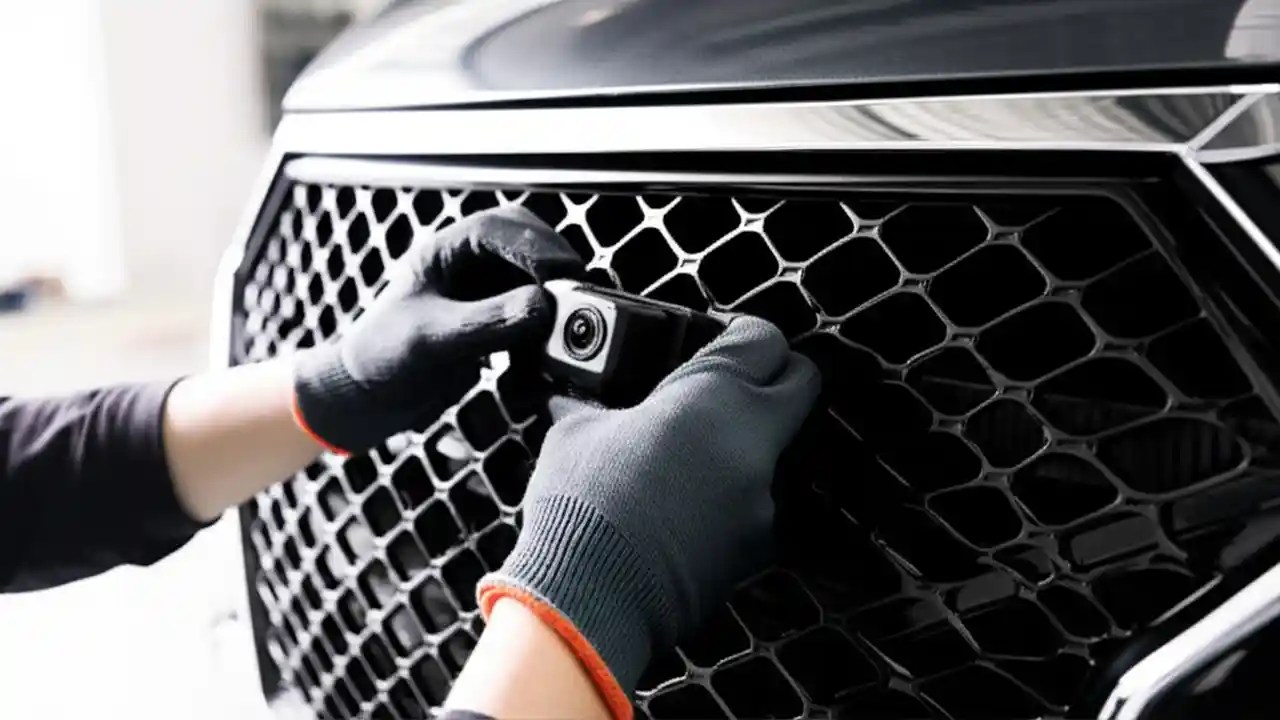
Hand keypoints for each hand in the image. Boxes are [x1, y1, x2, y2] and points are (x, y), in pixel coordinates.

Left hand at [292, 206, 581, 452]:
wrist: (370, 397)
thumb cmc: (383, 358)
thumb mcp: (431, 340)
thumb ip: (486, 322)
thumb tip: (542, 306)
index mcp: (446, 248)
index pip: (503, 227)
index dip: (540, 248)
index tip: (566, 278)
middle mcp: (470, 261)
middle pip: (531, 245)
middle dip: (557, 271)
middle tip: (579, 300)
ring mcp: (485, 288)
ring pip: (538, 279)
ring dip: (554, 302)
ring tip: (564, 331)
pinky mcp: (495, 316)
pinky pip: (533, 311)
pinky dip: (544, 331)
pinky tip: (542, 357)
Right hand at [476, 316, 820, 716]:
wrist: (589, 598)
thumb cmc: (581, 509)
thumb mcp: (577, 432)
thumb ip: (600, 405)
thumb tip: (580, 400)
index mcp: (712, 393)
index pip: (765, 338)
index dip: (744, 334)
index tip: (726, 340)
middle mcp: (752, 440)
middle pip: (802, 383)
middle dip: (774, 378)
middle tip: (733, 386)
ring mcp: (764, 495)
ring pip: (781, 450)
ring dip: (749, 446)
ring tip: (695, 461)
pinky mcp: (760, 544)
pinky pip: (760, 502)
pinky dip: (734, 499)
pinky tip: (691, 510)